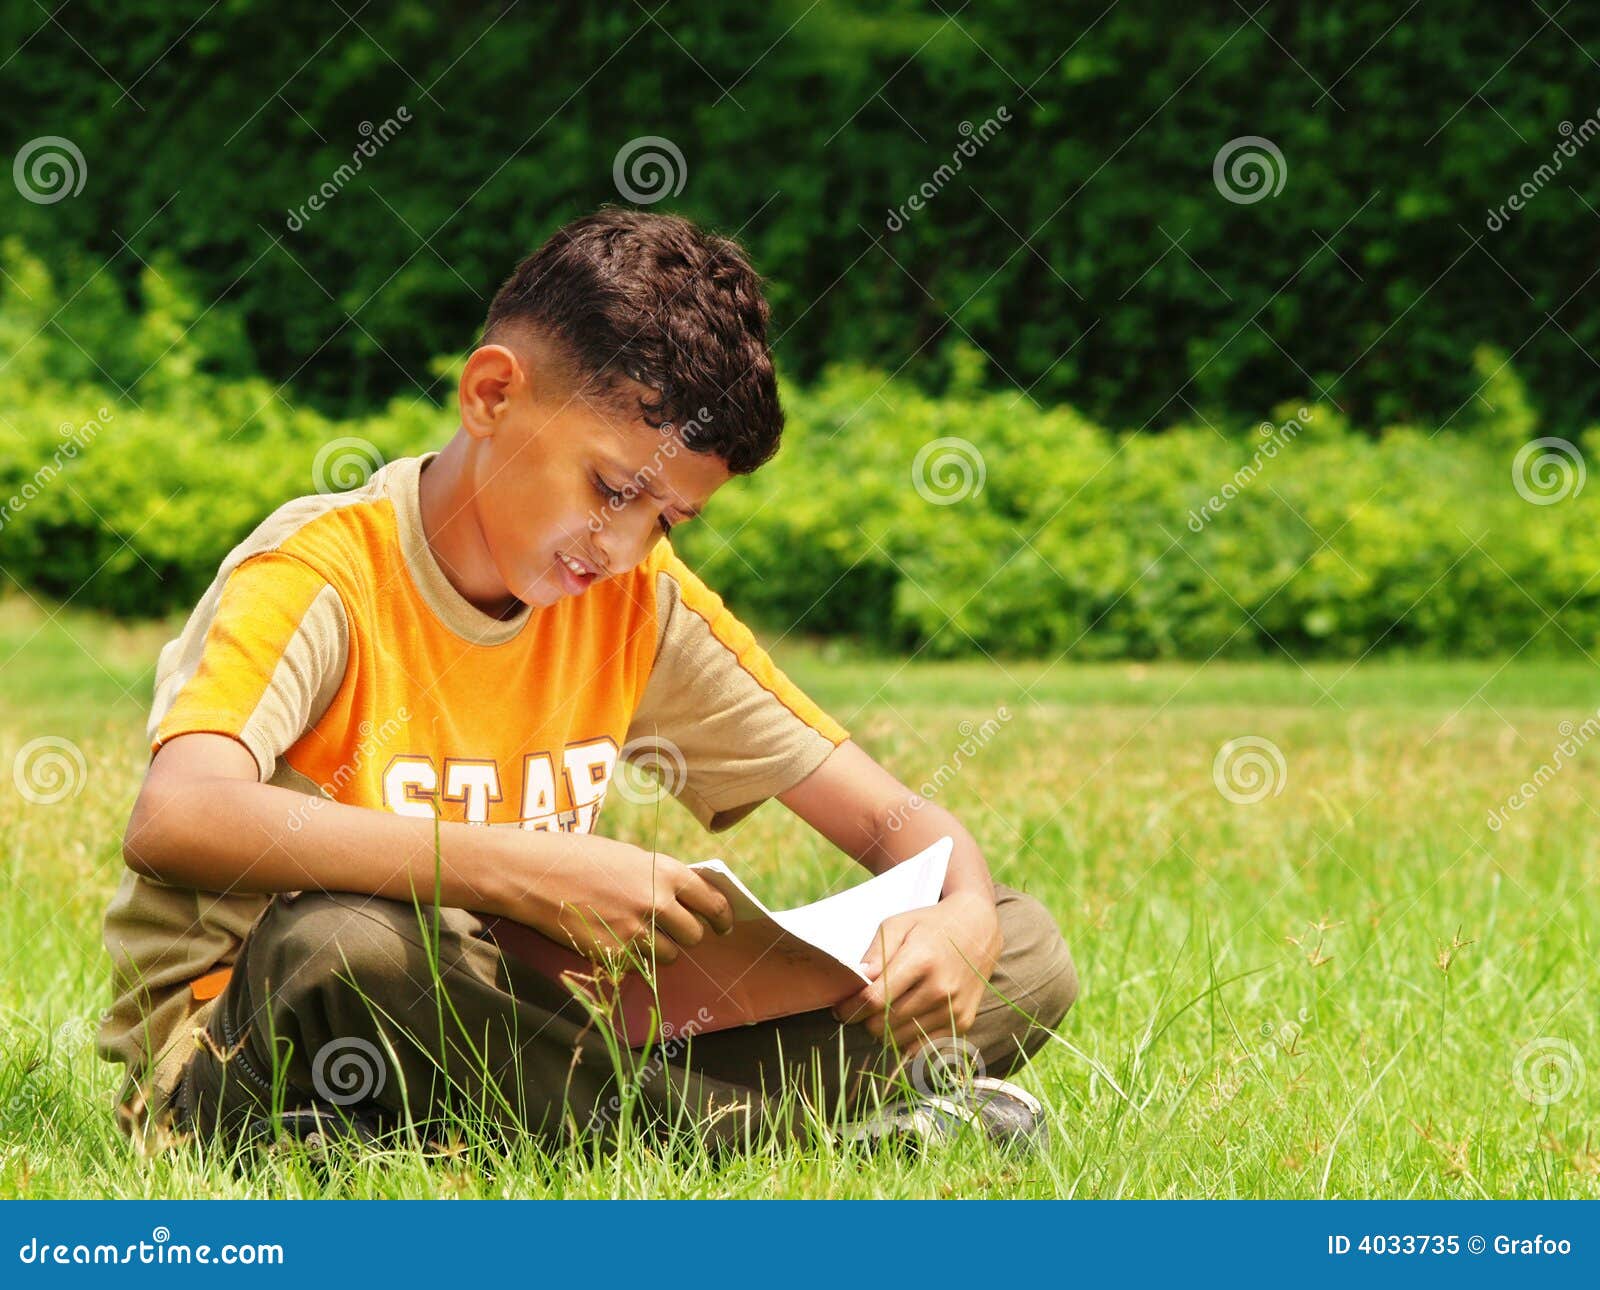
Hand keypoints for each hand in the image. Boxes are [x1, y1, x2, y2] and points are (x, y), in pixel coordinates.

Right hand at [508, 835, 733, 966]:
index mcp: (666, 872)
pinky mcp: (614, 954)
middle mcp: (657, 902)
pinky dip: (630, 960)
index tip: (723, 928)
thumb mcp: (629, 858)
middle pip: (693, 935)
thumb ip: (659, 878)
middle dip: (685, 936)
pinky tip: (609, 941)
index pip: (712, 902)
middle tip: (672, 934)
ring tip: (633, 935)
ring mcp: (636, 931)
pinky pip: (638, 966)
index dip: (722, 918)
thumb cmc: (579, 858)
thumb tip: (684, 900)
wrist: (534, 874)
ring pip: (669, 956)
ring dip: (659, 952)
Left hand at [832, 890, 1002, 1051]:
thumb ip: (876, 952)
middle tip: (863, 1007)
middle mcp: (940, 989)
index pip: (876, 999)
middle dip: (865, 1019)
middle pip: (884, 1024)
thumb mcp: (899, 924)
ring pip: (900, 1039)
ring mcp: (954, 1009)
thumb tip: (858, 978)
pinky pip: (922, 1046)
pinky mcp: (963, 1022)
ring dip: (884, 1030)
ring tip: (884, 1011)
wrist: (979, 929)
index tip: (839, 1009)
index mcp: (921, 960)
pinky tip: (903, 1021)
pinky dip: (906, 1038)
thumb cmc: (931, 925)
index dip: (851, 1009)